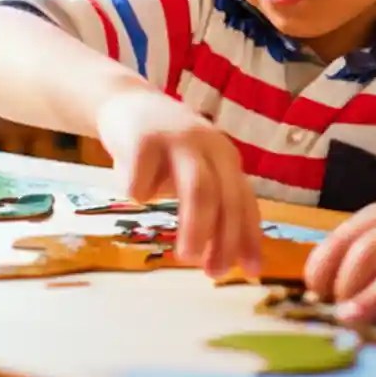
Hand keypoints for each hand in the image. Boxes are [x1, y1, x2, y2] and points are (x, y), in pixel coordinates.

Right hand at [96, 88, 261, 277]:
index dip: (249, 237)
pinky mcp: (144, 138)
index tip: (251, 271)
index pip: (245, 202)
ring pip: (197, 188)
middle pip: (225, 197)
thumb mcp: (195, 173)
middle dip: (224, 239)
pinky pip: (145, 178)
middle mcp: (209, 146)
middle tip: (214, 273)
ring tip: (186, 256)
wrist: (125, 103)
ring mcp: (178, 139)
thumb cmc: (164, 150)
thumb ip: (211, 207)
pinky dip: (141, 193)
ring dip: (196, 226)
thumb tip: (227, 260)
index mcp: (226, 158)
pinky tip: (136, 195)